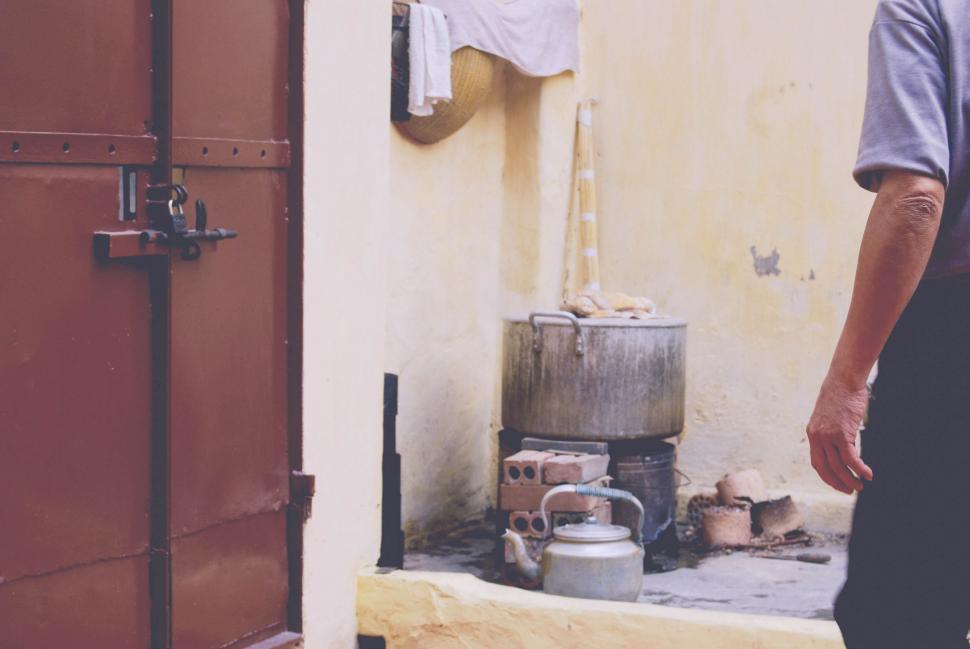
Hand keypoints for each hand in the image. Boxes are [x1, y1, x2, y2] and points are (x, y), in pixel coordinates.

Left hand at [806, 373, 873, 493]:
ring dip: (850, 479)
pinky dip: (859, 469)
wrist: (843, 381)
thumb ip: (832, 431)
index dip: (827, 476)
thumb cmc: (840, 397)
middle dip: (838, 482)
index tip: (837, 484)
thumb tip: (843, 443)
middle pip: (826, 468)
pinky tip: (868, 475)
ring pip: (839, 466)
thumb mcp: (830, 417)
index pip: (817, 463)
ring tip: (860, 486)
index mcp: (813, 433)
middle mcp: (817, 437)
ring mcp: (828, 436)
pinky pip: (851, 458)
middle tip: (849, 491)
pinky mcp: (842, 434)